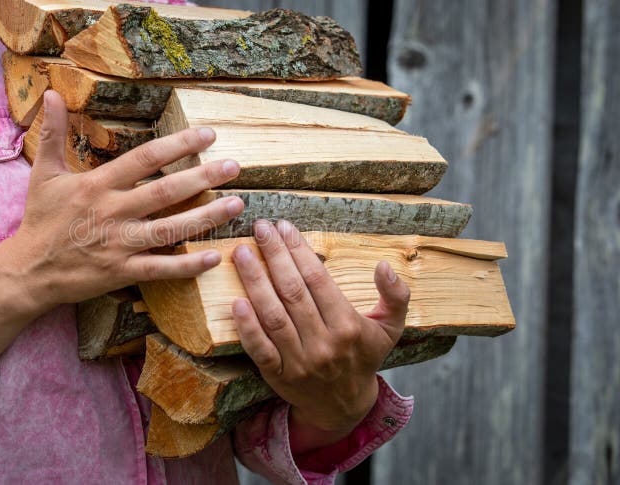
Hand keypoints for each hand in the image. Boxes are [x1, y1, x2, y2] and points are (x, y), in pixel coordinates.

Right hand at [6, 90, 243, 315]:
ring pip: (169, 230)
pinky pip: (160, 269)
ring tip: (237, 205)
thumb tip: (49, 92)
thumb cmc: (40, 220)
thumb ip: (52, 133)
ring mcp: (118, 245)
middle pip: (165, 192)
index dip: (178, 144)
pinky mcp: (121, 272)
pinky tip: (213, 257)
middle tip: (235, 167)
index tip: (208, 135)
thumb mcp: (43, 173)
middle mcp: (112, 212)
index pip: (144, 159)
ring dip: (206, 217)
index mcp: (98, 185)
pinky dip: (187, 265)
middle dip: (203, 177)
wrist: (27, 271)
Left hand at [230, 220, 409, 452]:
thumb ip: (395, 296)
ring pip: (273, 316)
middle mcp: (324, 343)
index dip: (298, 250)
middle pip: (292, 292)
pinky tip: (236, 301)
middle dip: (274, 256)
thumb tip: (384, 266)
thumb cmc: (364, 355)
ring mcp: (299, 361)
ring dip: (255, 282)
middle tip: (259, 229)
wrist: (343, 404)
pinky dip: (247, 326)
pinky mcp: (278, 375)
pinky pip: (259, 348)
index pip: (317, 280)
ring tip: (242, 253)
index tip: (284, 227)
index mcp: (348, 326)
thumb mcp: (390, 327)